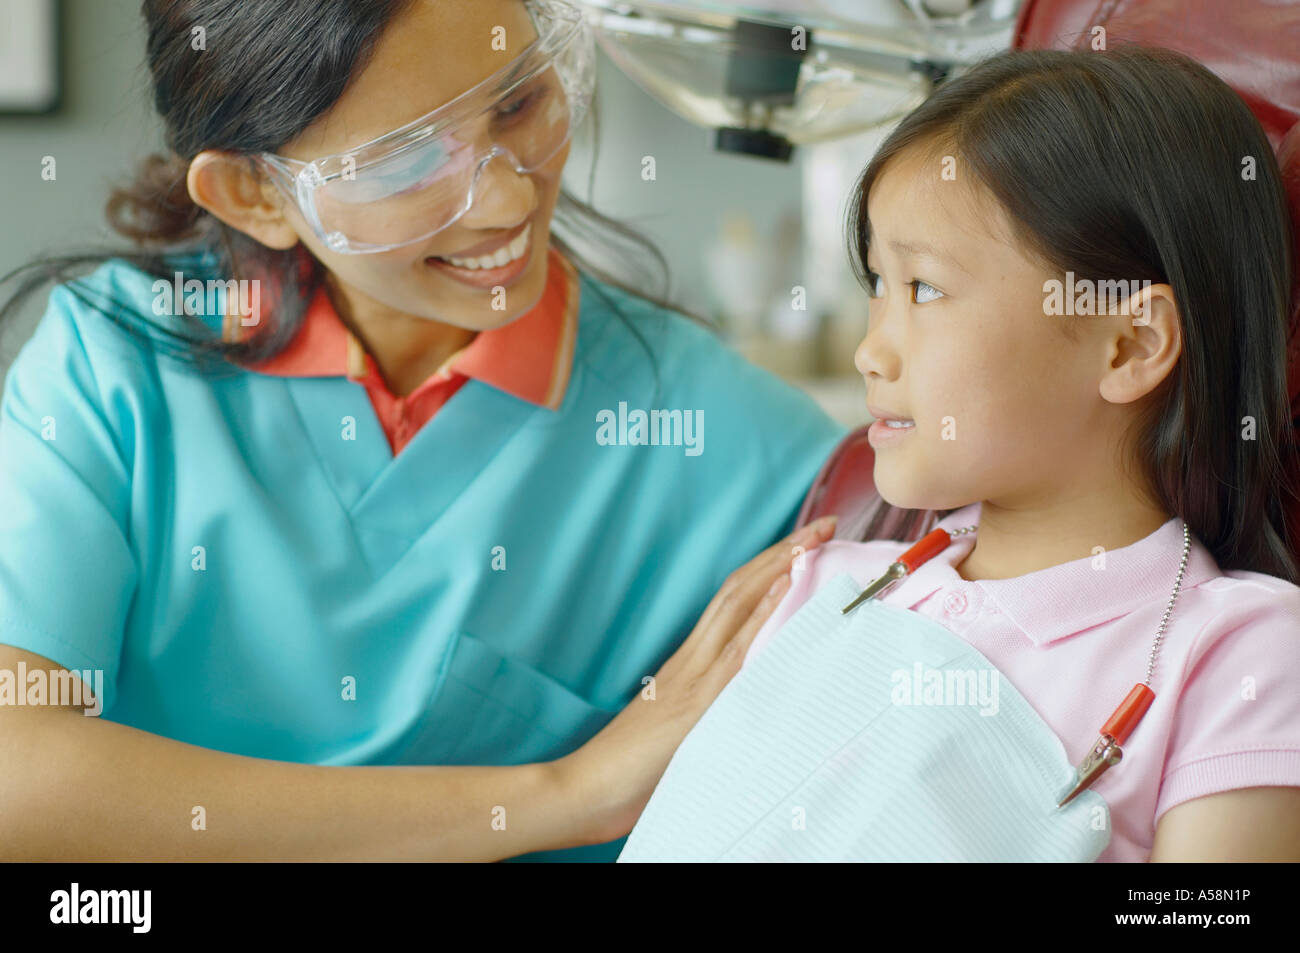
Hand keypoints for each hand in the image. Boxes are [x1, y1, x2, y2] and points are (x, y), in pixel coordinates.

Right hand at [558, 515, 836, 844]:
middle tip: (823, 523)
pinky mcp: (696, 700)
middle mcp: (693, 660)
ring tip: (810, 539)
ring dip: (778, 568)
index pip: (735, 602)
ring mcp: (694, 675)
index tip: (804, 545)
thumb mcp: (682, 735)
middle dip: (783, 552)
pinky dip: (760, 612)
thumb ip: (714, 713)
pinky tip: (783, 588)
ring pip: (739, 604)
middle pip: (740, 589)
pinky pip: (737, 645)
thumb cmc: (630, 773)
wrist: (585, 790)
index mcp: (690, 665)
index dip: (769, 569)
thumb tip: (754, 708)